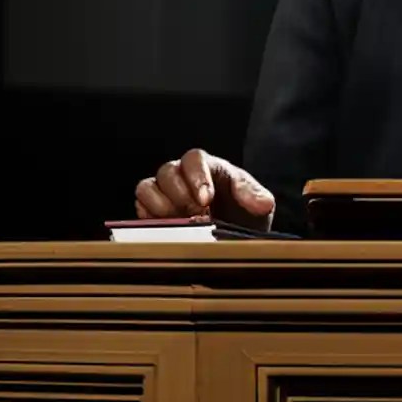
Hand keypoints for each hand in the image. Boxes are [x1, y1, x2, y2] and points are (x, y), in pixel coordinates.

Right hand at [135, 149, 275, 230]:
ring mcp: (165, 192)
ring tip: (182, 223)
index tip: (206, 200)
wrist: (233, 242)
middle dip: (181, 197)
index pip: (194, 158)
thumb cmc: (243, 219)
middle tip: (197, 217)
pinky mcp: (151, 211)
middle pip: (167, 171)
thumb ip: (256, 198)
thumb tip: (261, 202)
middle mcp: (183, 176)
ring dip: (163, 206)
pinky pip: (140, 205)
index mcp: (209, 168)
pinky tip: (169, 229)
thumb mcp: (257, 208)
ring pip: (148, 186)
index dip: (197, 177)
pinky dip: (150, 217)